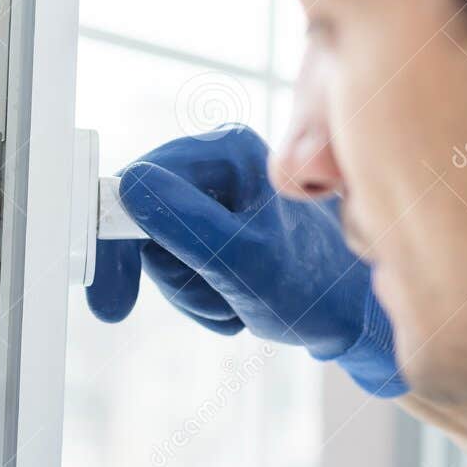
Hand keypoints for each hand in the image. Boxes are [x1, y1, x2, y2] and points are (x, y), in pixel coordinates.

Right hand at [87, 125, 404, 395]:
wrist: (353, 316)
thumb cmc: (313, 288)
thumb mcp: (243, 262)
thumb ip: (186, 224)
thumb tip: (132, 188)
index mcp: (225, 150)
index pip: (140, 183)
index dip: (120, 241)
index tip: (113, 299)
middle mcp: (218, 163)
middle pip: (146, 221)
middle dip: (174, 273)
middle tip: (211, 301)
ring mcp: (217, 196)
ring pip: (161, 251)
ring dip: (193, 290)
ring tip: (237, 300)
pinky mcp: (218, 225)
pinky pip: (180, 265)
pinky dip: (203, 294)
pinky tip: (239, 301)